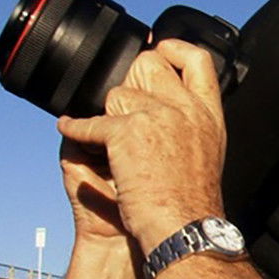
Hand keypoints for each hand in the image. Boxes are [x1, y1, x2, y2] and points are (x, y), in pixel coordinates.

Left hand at [57, 40, 226, 249]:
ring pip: (116, 95)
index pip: (198, 61)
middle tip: (124, 106)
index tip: (159, 50)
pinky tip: (70, 129)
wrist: (183, 230)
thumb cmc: (192, 205)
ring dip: (108, 117)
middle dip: (130, 81)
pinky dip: (75, 129)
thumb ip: (191, 125)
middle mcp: (184, 109)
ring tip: (109, 141)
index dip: (174, 48)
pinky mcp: (126, 133)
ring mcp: (156, 117)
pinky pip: (90, 122)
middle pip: (148, 66)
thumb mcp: (208, 154)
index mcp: (207, 115)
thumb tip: (166, 109)